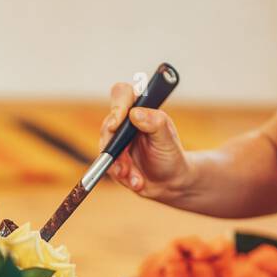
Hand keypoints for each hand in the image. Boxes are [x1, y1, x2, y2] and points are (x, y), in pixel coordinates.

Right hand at [99, 82, 193, 200]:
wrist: (170, 183)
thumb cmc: (171, 157)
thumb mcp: (167, 140)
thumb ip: (155, 124)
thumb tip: (135, 113)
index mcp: (141, 109)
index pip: (121, 94)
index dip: (116, 105)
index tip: (117, 123)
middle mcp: (126, 121)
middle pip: (108, 124)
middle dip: (115, 146)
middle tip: (125, 162)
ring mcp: (117, 140)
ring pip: (105, 147)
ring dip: (118, 165)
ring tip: (136, 179)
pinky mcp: (113, 157)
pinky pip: (108, 165)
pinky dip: (122, 176)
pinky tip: (136, 182)